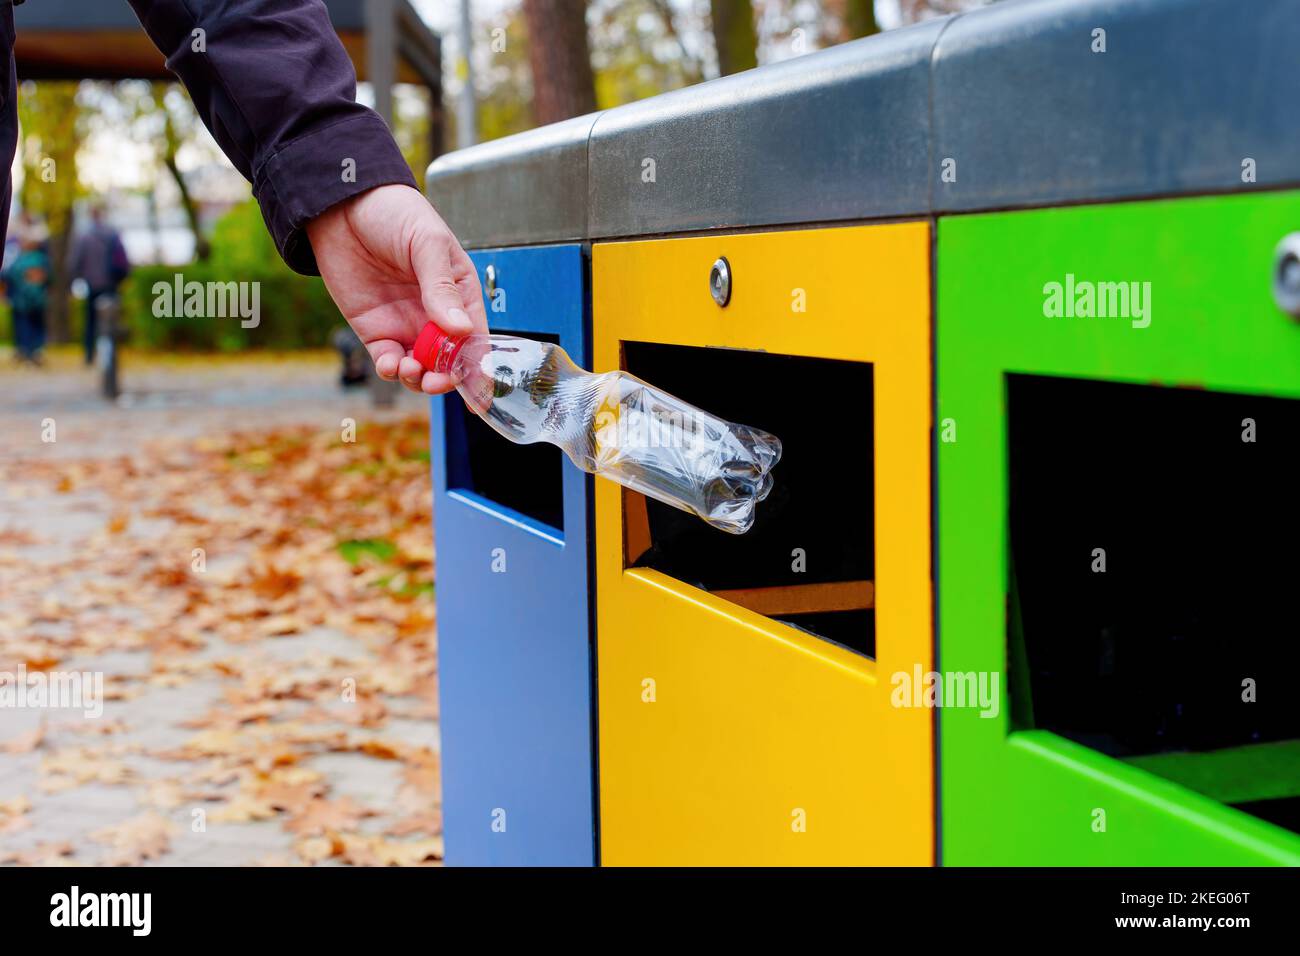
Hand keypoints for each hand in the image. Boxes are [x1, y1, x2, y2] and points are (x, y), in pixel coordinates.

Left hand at [306, 184, 486, 393]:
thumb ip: (442, 287)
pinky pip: (388, 361)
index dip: (477, 364)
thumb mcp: (427, 244)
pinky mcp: (376, 330)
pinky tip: (390, 364)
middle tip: (436, 381)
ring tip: (409, 369)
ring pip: (420, 368)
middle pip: (449, 360)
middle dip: (446, 377)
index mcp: (459, 293)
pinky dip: (391, 370)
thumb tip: (461, 329)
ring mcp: (406, 324)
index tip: (476, 386)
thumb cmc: (393, 213)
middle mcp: (436, 314)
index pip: (475, 337)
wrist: (341, 206)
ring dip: (418, 378)